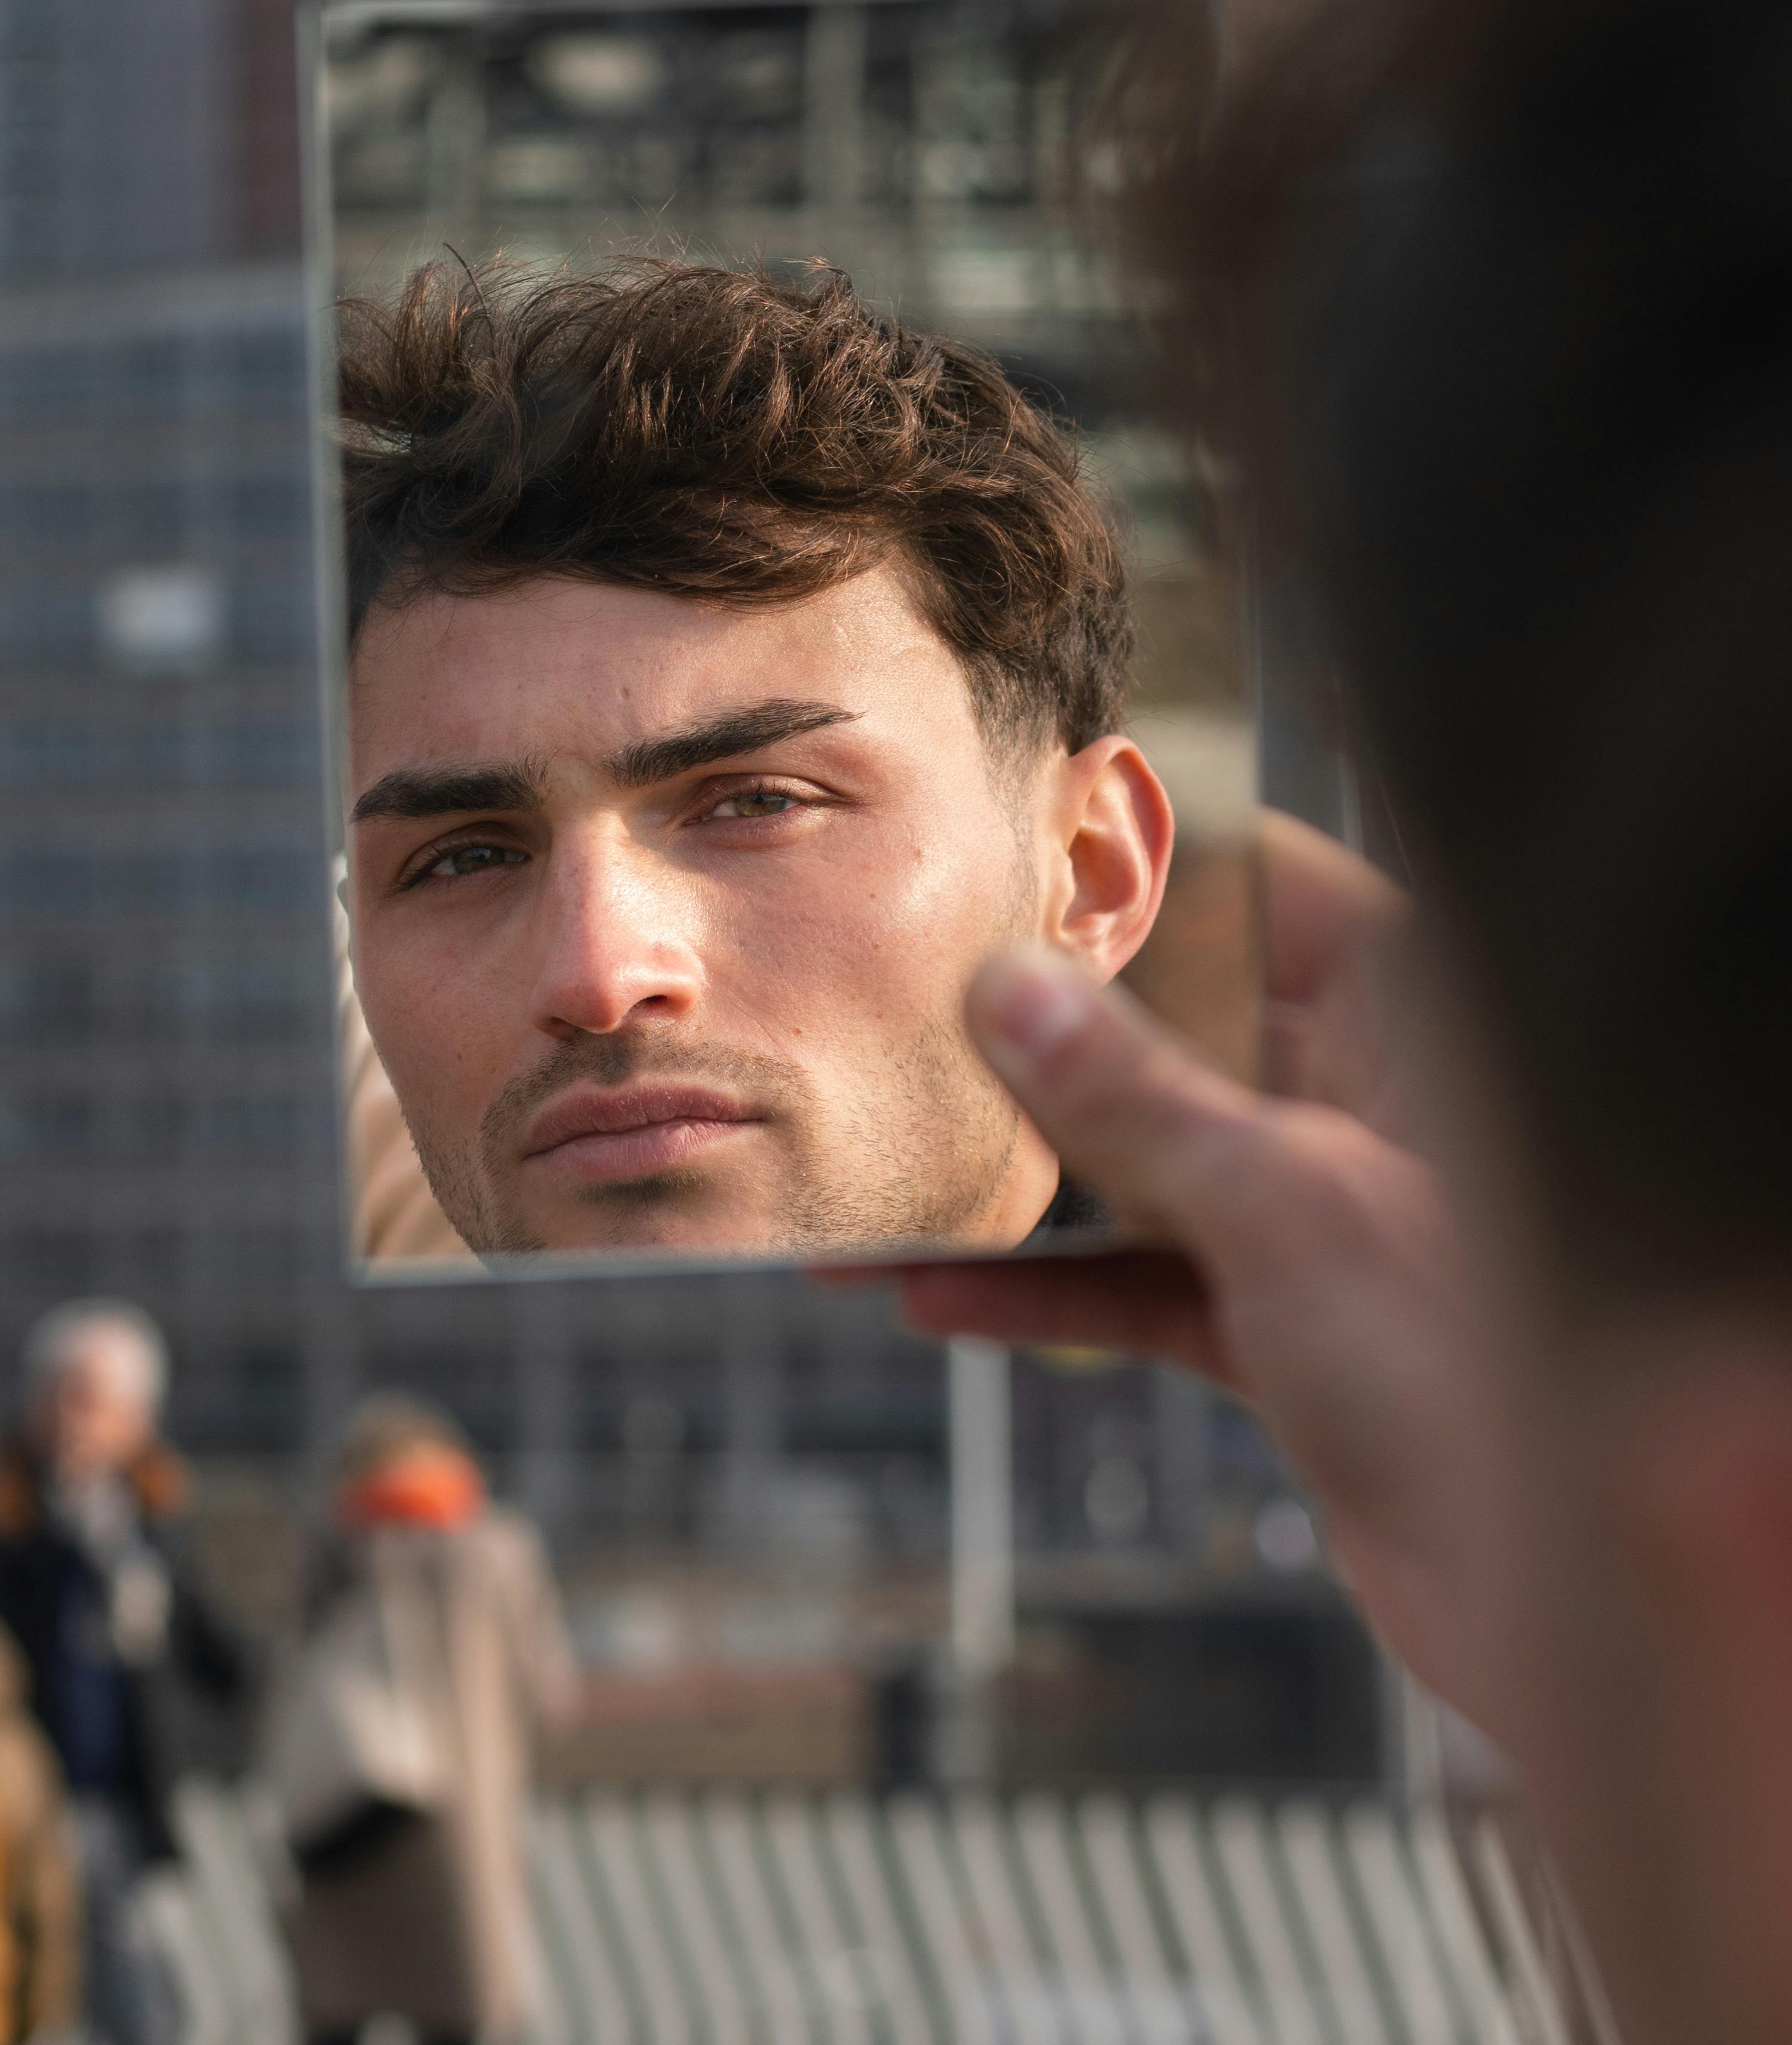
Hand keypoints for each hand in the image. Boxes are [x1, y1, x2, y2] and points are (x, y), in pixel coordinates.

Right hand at [896, 820, 1522, 1736]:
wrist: (1566, 1599)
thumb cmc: (1483, 1372)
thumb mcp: (1282, 1207)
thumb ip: (1137, 1099)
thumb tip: (1012, 989)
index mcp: (1419, 1029)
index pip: (1274, 893)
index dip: (1158, 876)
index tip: (1026, 868)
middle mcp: (1377, 1107)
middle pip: (1196, 1028)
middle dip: (1060, 1036)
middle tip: (924, 1017)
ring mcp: (1335, 1220)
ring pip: (1162, 1165)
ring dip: (1033, 1179)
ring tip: (900, 1170)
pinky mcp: (1300, 1330)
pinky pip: (1154, 1283)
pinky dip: (1056, 1291)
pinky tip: (938, 1292)